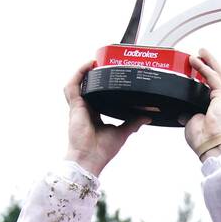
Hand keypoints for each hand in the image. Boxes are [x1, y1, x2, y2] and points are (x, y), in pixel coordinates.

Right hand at [63, 60, 150, 176]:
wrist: (90, 159)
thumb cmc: (101, 151)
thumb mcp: (122, 133)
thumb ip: (133, 122)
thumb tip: (147, 117)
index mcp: (94, 115)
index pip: (96, 96)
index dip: (100, 86)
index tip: (109, 77)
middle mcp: (85, 109)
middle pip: (85, 87)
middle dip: (91, 75)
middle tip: (101, 65)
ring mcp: (78, 107)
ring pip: (76, 84)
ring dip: (82, 72)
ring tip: (93, 62)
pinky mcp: (75, 106)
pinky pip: (73, 86)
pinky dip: (79, 74)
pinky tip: (88, 65)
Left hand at [185, 48, 220, 158]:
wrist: (211, 145)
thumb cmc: (204, 139)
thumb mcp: (191, 123)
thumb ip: (188, 116)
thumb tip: (182, 114)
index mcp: (216, 107)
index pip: (212, 86)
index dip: (205, 75)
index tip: (197, 67)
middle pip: (218, 76)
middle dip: (210, 63)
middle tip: (202, 54)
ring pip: (218, 73)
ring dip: (210, 61)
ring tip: (201, 52)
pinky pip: (213, 77)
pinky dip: (204, 67)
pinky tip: (196, 61)